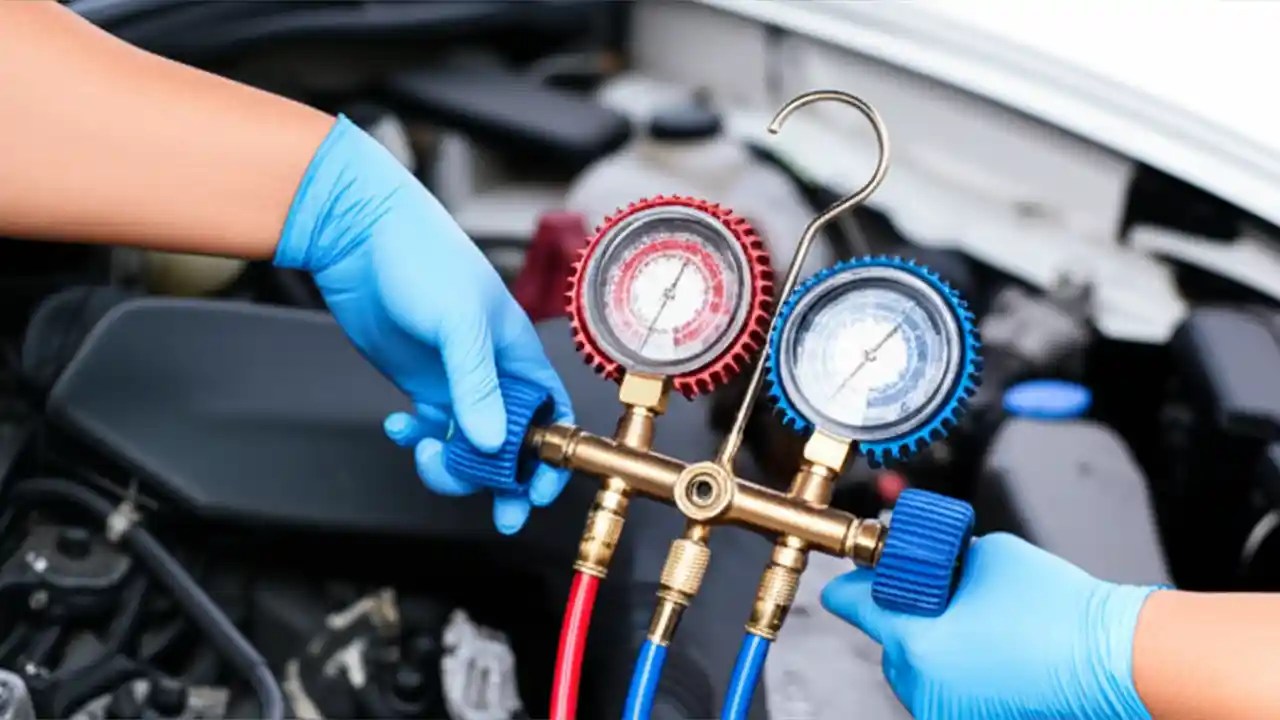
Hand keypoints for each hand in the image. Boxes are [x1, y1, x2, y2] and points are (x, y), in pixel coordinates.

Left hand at [274, 116, 573, 533]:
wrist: (358, 233)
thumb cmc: (422, 255)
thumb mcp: (458, 320)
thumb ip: (476, 384)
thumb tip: (490, 442)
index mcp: (518, 354)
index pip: (551, 417)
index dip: (550, 460)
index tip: (536, 494)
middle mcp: (493, 372)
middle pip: (511, 443)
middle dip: (500, 478)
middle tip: (491, 506)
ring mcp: (455, 379)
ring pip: (468, 443)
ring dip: (451, 462)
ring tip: (424, 452)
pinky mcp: (420, 380)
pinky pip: (430, 428)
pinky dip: (416, 438)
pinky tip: (399, 427)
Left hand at [822, 532, 1160, 719]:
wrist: (1116, 659)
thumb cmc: (1059, 608)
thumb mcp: (987, 556)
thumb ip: (941, 559)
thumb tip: (923, 559)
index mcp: (916, 640)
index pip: (857, 608)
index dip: (850, 590)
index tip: (841, 586)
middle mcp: (923, 685)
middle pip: (890, 644)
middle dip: (907, 621)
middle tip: (943, 601)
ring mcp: (946, 712)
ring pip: (917, 673)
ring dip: (933, 651)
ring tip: (981, 631)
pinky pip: (946, 694)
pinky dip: (957, 676)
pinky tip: (992, 656)